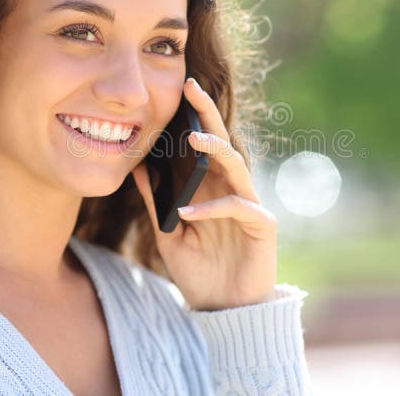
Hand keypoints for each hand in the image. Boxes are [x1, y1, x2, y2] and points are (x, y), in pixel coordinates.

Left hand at [131, 77, 276, 310]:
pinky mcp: (262, 226)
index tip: (178, 90)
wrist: (224, 310)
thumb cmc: (199, 271)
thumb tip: (138, 168)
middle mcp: (230, 189)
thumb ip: (157, 202)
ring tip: (192, 139)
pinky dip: (212, 209)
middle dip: (207, 114)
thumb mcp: (169, 234)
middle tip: (191, 88)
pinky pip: (238, 208)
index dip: (194, 118)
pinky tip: (188, 214)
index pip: (202, 145)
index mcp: (210, 187)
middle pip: (222, 142)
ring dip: (215, 150)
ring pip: (236, 165)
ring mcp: (248, 205)